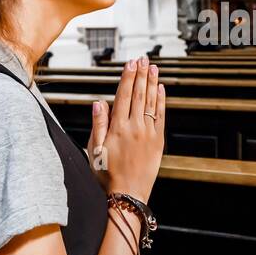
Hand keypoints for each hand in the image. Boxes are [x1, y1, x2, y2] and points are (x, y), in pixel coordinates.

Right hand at [94, 55, 164, 203]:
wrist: (128, 195)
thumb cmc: (107, 175)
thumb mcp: (95, 149)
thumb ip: (98, 124)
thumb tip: (99, 102)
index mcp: (118, 128)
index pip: (123, 96)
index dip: (127, 78)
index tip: (130, 64)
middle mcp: (135, 128)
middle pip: (138, 95)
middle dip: (141, 75)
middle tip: (143, 59)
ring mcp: (148, 134)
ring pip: (151, 102)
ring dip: (152, 83)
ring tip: (153, 68)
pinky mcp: (158, 141)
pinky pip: (161, 116)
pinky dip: (161, 101)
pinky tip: (160, 89)